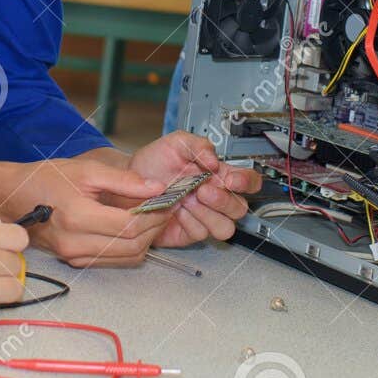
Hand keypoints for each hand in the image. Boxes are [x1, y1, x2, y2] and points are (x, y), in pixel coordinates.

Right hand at [4, 157, 169, 267]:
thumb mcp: (86, 170)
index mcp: (77, 217)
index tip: (166, 201)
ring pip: (126, 257)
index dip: (154, 214)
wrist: (12, 198)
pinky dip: (130, 247)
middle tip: (164, 209)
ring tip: (152, 217)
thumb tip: (157, 187)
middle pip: (132, 245)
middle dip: (154, 228)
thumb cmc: (46, 179)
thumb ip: (124, 180)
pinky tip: (134, 228)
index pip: (128, 225)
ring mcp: (74, 256)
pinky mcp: (74, 261)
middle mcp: (75, 243)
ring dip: (146, 239)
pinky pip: (114, 260)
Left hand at [128, 131, 261, 246]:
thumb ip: (198, 146)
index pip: (248, 181)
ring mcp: (204, 217)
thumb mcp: (176, 143)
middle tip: (202, 190)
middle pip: (240, 208)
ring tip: (187, 201)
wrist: (129, 183)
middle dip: (224, 201)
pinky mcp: (190, 232)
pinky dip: (189, 222)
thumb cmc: (153, 163)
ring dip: (208, 215)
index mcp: (218, 175)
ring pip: (225, 227)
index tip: (231, 180)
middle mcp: (215, 197)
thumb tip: (213, 161)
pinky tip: (175, 211)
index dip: (246, 183)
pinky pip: (200, 233)